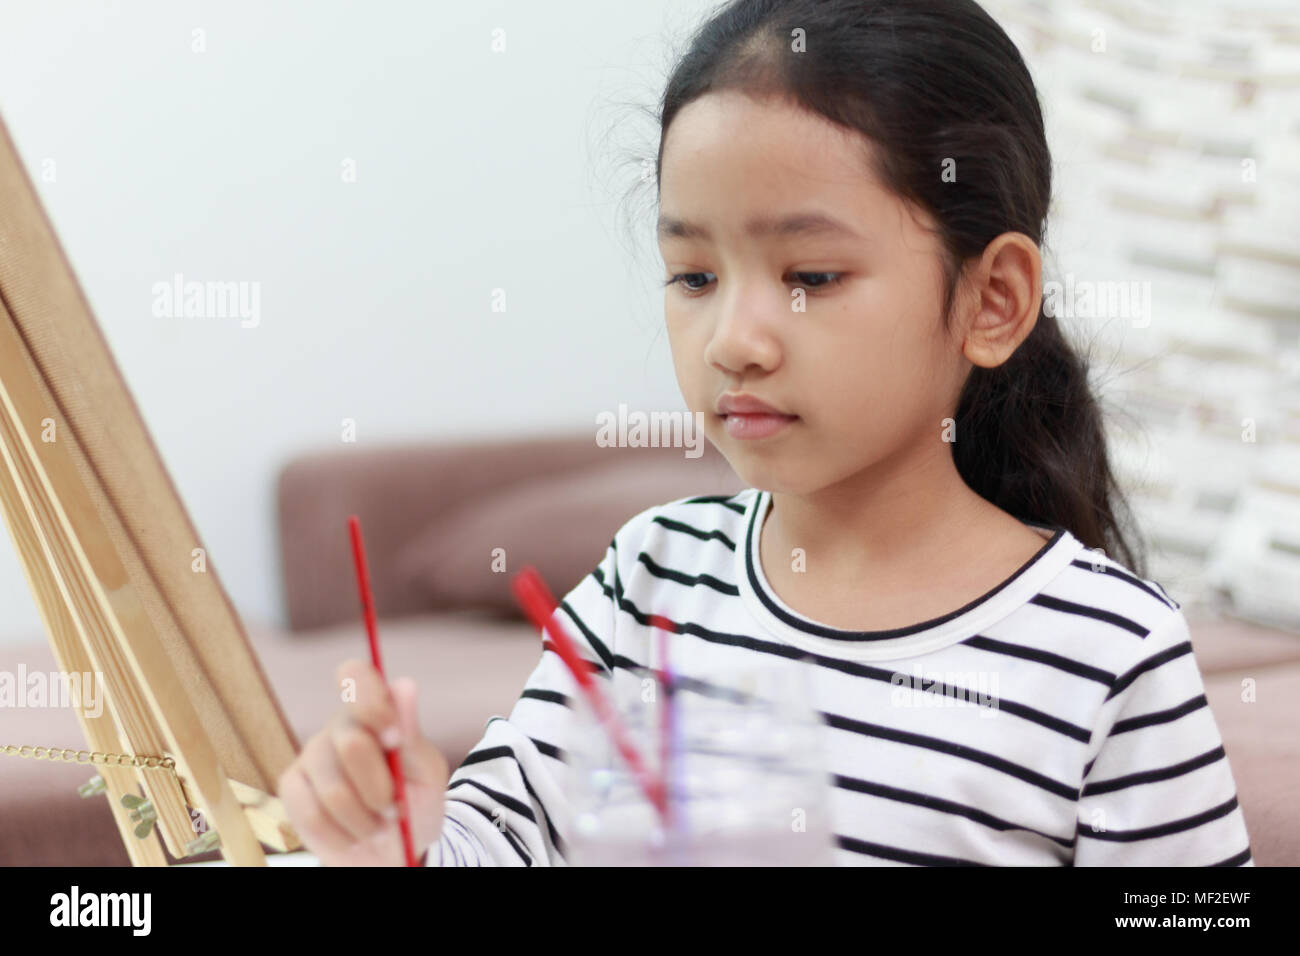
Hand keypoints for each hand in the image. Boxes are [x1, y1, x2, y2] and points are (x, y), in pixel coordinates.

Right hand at [278, 659, 449, 865]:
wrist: (394, 850)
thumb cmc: (414, 805)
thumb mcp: (425, 773)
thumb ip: (411, 733)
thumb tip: (404, 685)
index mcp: (375, 710)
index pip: (356, 677)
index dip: (370, 703)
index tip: (394, 738)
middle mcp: (339, 726)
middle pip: (352, 744)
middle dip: (381, 788)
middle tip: (395, 809)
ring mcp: (311, 754)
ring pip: (334, 790)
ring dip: (365, 820)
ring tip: (379, 827)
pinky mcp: (291, 786)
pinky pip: (312, 815)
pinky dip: (342, 835)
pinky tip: (354, 836)